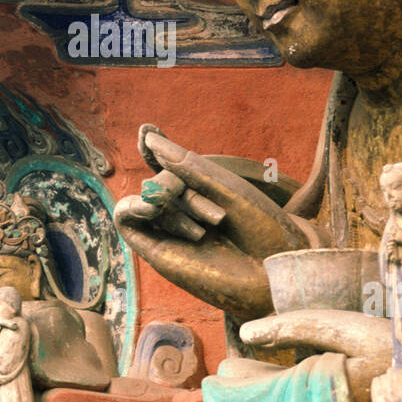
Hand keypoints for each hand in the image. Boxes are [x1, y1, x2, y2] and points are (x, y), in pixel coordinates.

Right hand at [113, 130, 311, 319]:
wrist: (275, 271)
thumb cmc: (259, 228)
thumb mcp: (223, 186)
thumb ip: (184, 165)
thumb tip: (149, 139)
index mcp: (202, 192)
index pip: (167, 165)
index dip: (152, 146)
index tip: (146, 129)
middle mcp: (183, 211)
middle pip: (160, 182)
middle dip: (176, 187)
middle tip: (219, 217)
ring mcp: (169, 232)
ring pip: (144, 200)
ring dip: (158, 197)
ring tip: (200, 227)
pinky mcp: (157, 252)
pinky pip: (126, 223)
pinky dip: (130, 208)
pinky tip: (151, 208)